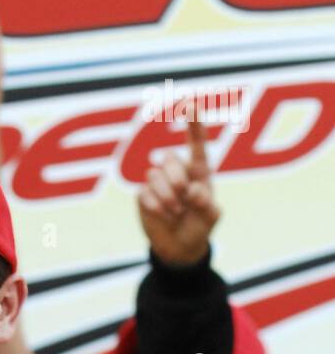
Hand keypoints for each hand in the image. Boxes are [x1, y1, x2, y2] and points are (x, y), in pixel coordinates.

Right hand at [138, 111, 220, 266]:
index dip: (194, 126)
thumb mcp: (211, 218)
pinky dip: (156, 207)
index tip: (191, 105)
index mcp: (198, 172)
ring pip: (154, 175)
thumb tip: (191, 190)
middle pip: (170, 159)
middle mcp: (177, 171)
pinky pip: (144, 193)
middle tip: (183, 200)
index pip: (196, 145)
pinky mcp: (143, 195)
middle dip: (176, 180)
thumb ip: (208, 204)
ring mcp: (158, 182)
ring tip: (175, 213)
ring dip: (167, 198)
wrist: (179, 247)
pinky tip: (163, 216)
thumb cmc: (199, 228)